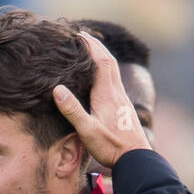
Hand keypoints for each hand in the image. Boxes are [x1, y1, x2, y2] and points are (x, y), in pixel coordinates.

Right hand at [53, 32, 150, 167]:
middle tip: (83, 36)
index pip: (101, 60)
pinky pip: (115, 81)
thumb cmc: (111, 146)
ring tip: (90, 52)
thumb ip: (72, 110)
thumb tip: (57, 89)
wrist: (136, 159)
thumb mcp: (87, 130)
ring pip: (113, 71)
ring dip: (102, 57)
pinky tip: (101, 78)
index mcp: (107, 93)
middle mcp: (117, 92)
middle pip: (109, 61)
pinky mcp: (124, 108)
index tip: (79, 34)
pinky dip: (106, 71)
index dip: (91, 45)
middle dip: (96, 46)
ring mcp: (123, 100)